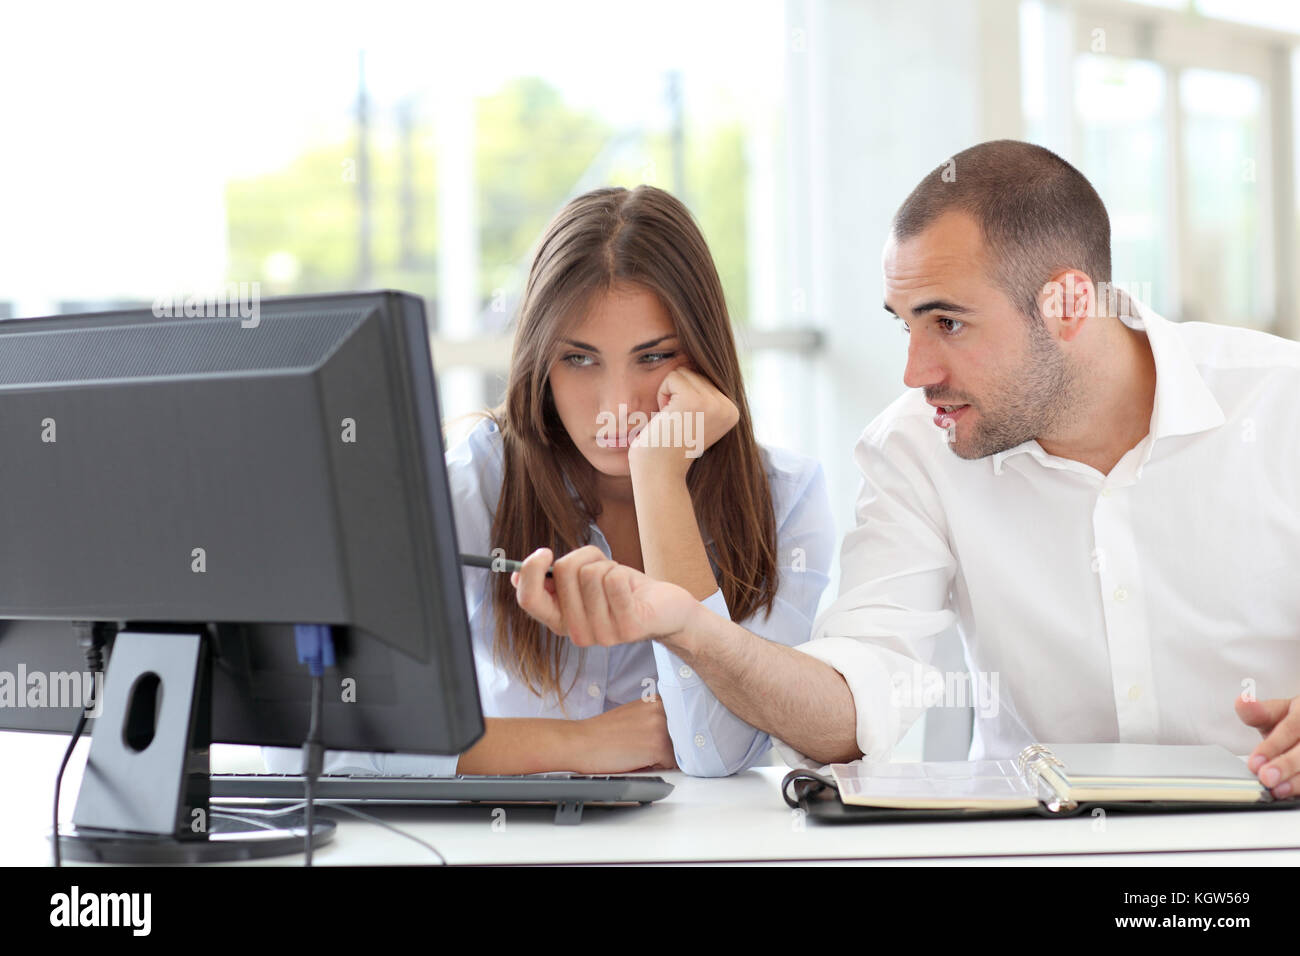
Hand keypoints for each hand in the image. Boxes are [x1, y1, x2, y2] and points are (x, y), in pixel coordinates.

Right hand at [512, 545, 698, 647]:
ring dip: (607, 566)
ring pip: (590, 573)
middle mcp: (578, 634)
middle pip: (563, 573)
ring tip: (619, 582)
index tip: (545, 551)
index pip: (529, 600)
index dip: (531, 570)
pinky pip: (613, 580)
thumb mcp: (583, 583)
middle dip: (584, 557)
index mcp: (561, 622)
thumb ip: (554, 579)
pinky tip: (632, 588)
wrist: (664, 609)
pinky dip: (623, 573)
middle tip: (602, 568)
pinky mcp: (628, 628)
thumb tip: (516, 574)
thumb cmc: (621, 590)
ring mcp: (603, 634)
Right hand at [573, 698, 677, 772]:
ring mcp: (661, 725)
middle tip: (645, 749)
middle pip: (684, 737)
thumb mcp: (635, 715)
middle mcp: (662, 708)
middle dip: (671, 747)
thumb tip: (678, 735)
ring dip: (664, 758)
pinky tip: (637, 761)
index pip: (684, 721)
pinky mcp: (658, 745)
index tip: (671, 741)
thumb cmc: (603, 733)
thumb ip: (657, 719)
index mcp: (657, 699)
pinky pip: (670, 764)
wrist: (581, 742)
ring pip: (679, 751)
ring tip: (639, 753)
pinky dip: (657, 768)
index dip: (677, 735)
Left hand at [628, 368, 738, 480]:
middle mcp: (728, 407)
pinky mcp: (695, 401)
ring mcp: (714, 404)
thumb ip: (702, 394)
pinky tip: (666, 418)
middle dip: (676, 394)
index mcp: (731, 411)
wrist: (659, 473)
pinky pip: (672, 377)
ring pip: (683, 372)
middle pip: (694, 373)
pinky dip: (661, 395)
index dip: (683, 398)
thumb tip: (695, 362)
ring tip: (671, 421)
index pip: (703, 379)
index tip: (684, 425)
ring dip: (668, 394)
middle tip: (675, 423)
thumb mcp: (693, 418)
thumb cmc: (667, 447)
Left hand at [1235, 693, 1299, 797]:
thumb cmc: (1290, 723)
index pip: (1290, 729)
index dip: (1272, 746)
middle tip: (1265, 777)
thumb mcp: (1274, 713)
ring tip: (1277, 790)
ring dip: (1296, 781)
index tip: (1254, 763)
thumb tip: (1242, 701)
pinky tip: (1288, 793)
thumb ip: (1257, 713)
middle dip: (1285, 765)